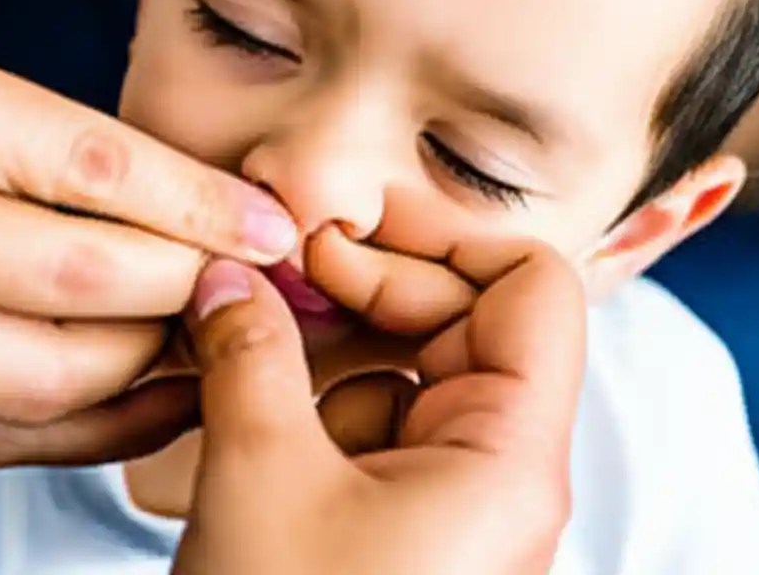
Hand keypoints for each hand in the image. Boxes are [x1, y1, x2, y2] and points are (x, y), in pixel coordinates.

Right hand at [0, 0, 296, 465]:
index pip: (92, 175)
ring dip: (142, 374)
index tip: (271, 230)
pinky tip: (137, 406)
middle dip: (187, 292)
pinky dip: (73, 430)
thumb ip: (34, 136)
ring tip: (205, 347)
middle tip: (246, 283)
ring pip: (33, 384)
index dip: (204, 210)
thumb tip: (170, 208)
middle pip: (75, 289)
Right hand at [172, 244, 585, 574]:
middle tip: (272, 281)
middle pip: (462, 322)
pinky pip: (374, 431)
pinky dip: (315, 406)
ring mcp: (451, 502)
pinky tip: (250, 417)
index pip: (530, 288)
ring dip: (325, 351)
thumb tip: (227, 277)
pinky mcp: (403, 527)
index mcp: (508, 457)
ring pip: (407, 374)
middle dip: (364, 291)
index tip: (337, 231)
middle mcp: (498, 473)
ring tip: (242, 352)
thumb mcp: (258, 480)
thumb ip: (247, 355)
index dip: (439, 240)